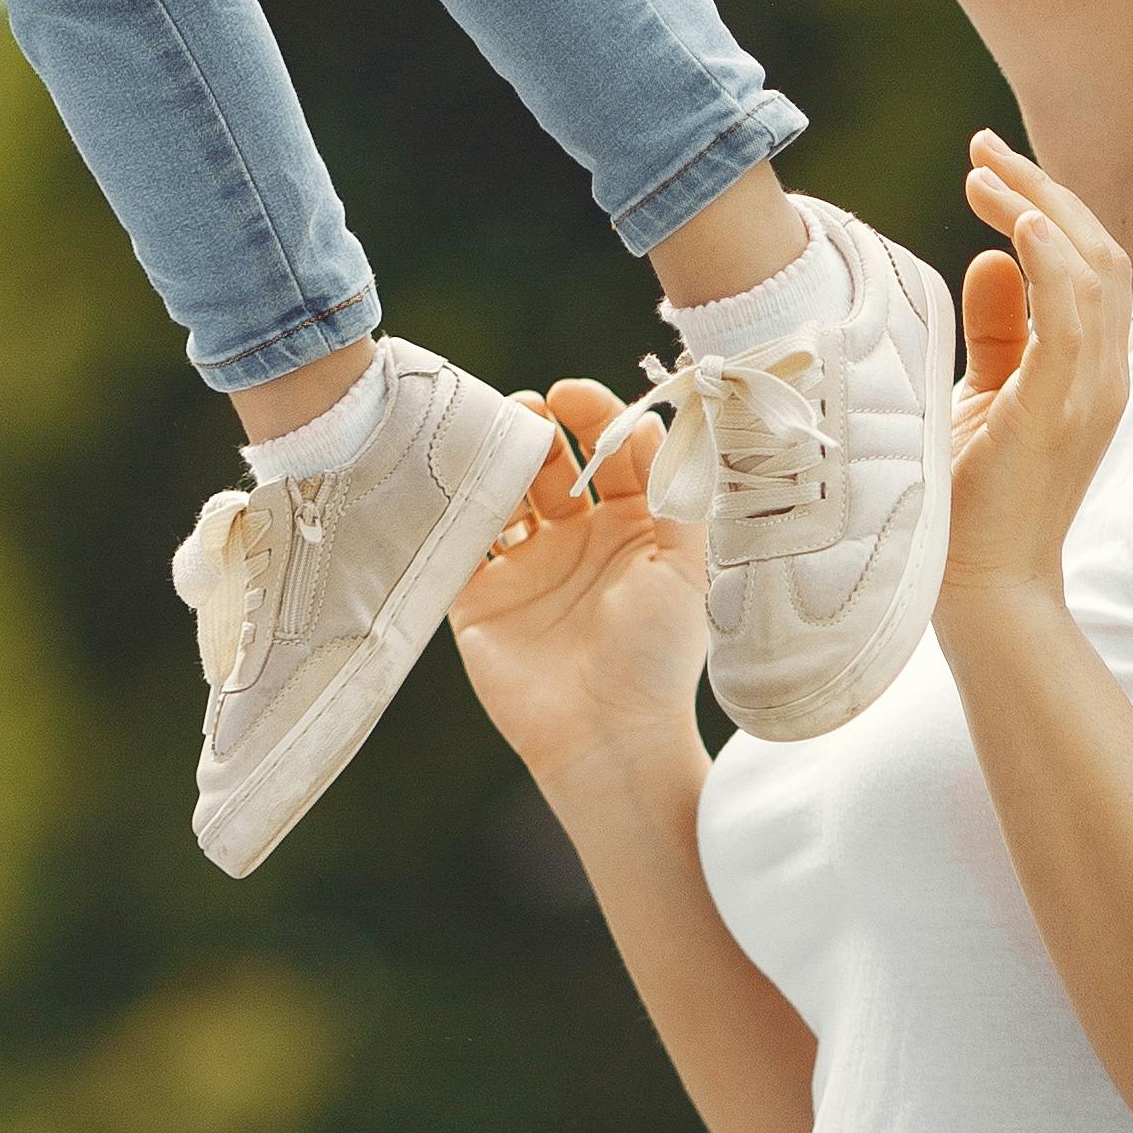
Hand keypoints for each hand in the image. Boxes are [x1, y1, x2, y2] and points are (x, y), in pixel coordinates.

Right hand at [455, 381, 710, 787]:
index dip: (593, 415)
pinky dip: (448, 509)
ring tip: (485, 439)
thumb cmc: (656, 657)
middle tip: (524, 410)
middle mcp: (575, 541)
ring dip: (492, 461)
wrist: (605, 738)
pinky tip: (449, 483)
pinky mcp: (478, 598)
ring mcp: (524, 568)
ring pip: (499, 493)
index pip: (608, 453)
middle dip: (536, 428)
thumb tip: (653, 423)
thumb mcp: (683, 569)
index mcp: (629, 529)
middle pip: (548, 464)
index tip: (571, 394)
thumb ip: (674, 495)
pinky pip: (456, 541)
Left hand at [941, 134, 1132, 611]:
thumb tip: (987, 259)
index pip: (1089, 263)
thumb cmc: (977, 499)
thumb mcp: (986, 396)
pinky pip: (1073, 316)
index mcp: (1091, 369)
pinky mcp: (1063, 409)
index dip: (1046, 204)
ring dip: (1039, 207)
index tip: (988, 165)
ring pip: (1094, 270)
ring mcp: (1092, 392)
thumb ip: (998, 331)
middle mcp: (1106, 374)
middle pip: (1098, 251)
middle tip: (983, 148)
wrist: (984, 589)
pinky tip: (1015, 221)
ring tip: (986, 169)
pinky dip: (1050, 260)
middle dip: (1042, 189)